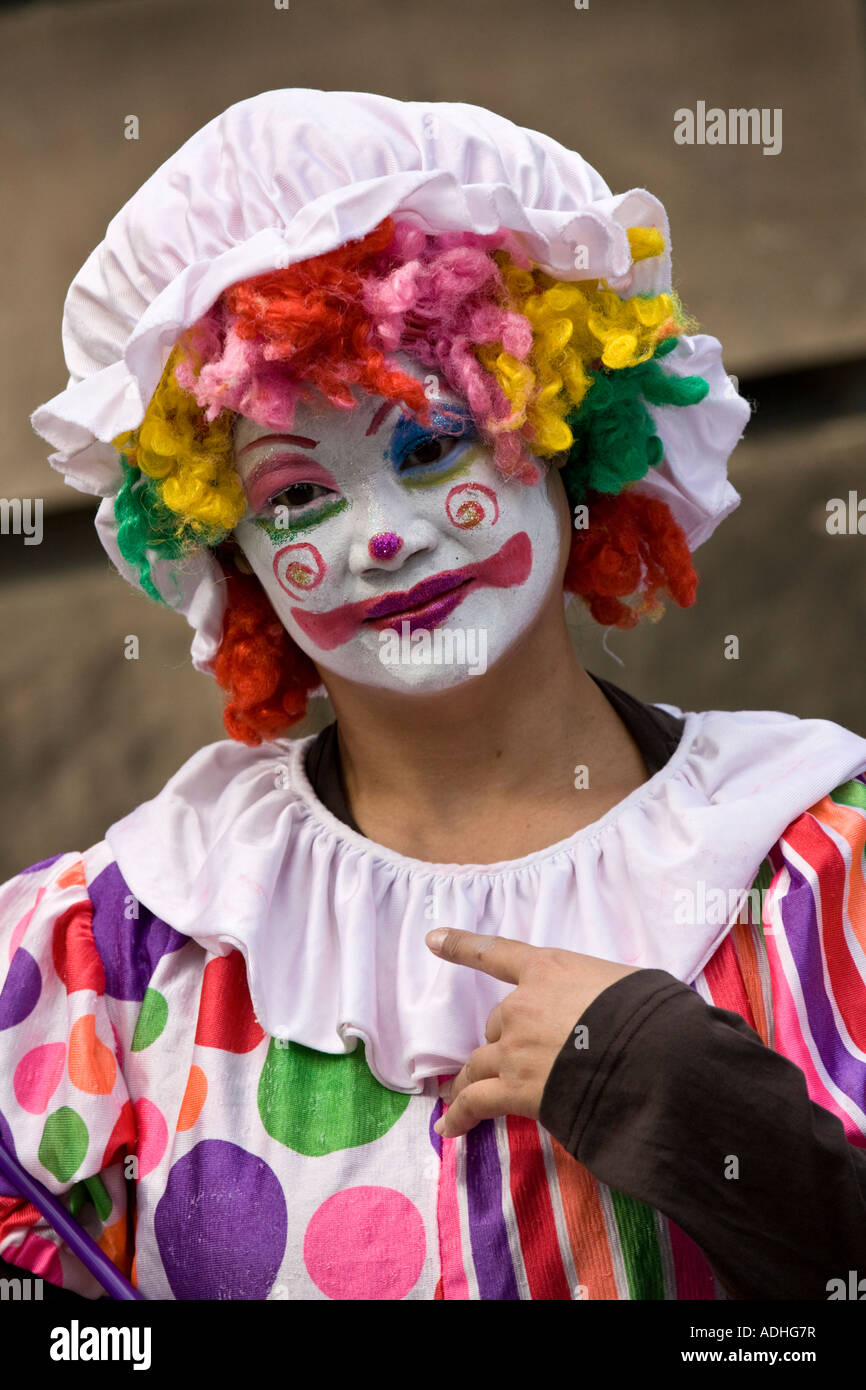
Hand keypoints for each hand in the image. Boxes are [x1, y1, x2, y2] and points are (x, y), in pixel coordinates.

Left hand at [425, 927, 638, 1138]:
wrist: (652, 1054)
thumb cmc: (649, 1013)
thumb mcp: (623, 983)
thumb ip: (600, 991)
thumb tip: (608, 1012)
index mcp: (547, 969)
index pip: (497, 953)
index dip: (462, 946)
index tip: (433, 940)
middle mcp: (522, 1005)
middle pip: (498, 1022)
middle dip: (506, 1041)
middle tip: (519, 1062)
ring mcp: (514, 1047)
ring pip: (479, 1063)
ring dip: (469, 1079)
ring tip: (456, 1096)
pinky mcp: (515, 1089)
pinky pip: (476, 1102)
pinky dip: (459, 1116)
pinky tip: (448, 1128)